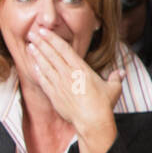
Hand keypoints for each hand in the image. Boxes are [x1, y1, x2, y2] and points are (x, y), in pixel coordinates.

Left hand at [26, 26, 121, 152]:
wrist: (92, 121)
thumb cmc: (103, 104)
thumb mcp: (113, 88)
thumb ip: (116, 77)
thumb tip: (122, 72)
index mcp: (82, 69)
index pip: (64, 49)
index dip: (53, 39)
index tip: (44, 31)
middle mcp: (68, 74)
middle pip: (52, 55)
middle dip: (41, 43)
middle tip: (32, 34)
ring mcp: (59, 85)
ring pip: (45, 66)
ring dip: (37, 55)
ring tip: (30, 46)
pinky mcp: (54, 95)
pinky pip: (43, 81)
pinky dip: (38, 72)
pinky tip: (33, 66)